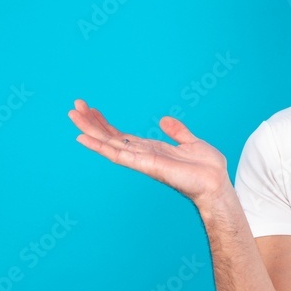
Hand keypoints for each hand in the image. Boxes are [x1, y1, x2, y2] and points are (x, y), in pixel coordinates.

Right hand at [67, 99, 231, 205]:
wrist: (217, 183)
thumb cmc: (207, 168)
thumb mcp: (191, 142)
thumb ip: (177, 132)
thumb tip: (164, 120)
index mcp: (151, 149)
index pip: (122, 136)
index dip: (105, 124)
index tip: (90, 109)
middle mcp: (142, 155)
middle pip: (110, 138)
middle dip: (91, 123)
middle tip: (74, 107)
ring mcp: (142, 161)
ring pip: (109, 144)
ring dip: (90, 131)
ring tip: (73, 116)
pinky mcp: (146, 165)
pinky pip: (119, 155)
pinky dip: (100, 147)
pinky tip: (84, 139)